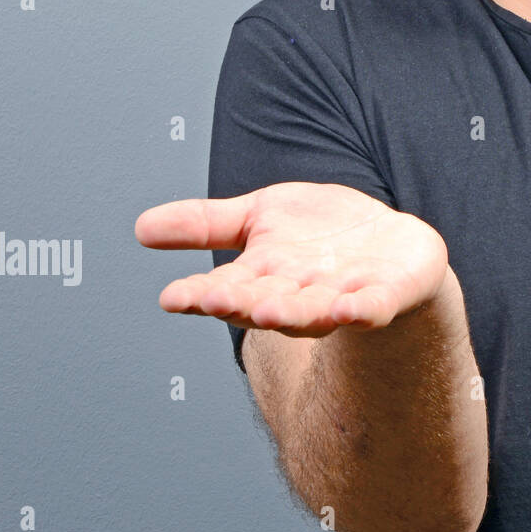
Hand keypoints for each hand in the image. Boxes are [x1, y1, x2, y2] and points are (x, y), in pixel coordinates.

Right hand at [136, 182, 449, 336]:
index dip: (199, 296)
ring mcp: (342, 299)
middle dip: (242, 305)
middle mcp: (298, 296)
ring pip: (314, 313)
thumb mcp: (259, 217)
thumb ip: (207, 224)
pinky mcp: (386, 295)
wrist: (390, 246)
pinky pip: (373, 308)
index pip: (223, 291)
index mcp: (262, 278)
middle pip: (264, 306)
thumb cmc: (319, 236)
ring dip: (294, 313)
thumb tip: (141, 227)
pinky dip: (362, 310)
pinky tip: (350, 308)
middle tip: (217, 301)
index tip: (173, 297)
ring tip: (270, 310)